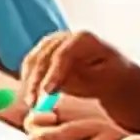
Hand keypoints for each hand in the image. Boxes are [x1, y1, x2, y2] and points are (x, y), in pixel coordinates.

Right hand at [19, 30, 133, 104]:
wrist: (111, 74)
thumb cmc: (111, 78)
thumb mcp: (102, 81)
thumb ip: (80, 82)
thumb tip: (54, 86)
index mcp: (83, 38)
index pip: (62, 54)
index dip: (53, 73)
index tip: (47, 92)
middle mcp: (63, 36)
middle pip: (43, 56)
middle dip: (36, 81)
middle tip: (34, 103)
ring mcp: (51, 43)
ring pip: (32, 60)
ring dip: (29, 82)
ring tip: (32, 103)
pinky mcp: (42, 53)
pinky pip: (30, 65)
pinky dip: (28, 80)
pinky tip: (31, 96)